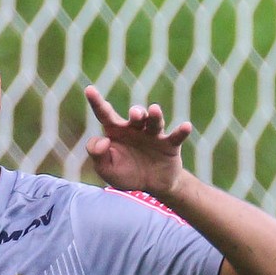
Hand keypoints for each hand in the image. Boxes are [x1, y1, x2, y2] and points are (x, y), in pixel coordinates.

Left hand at [84, 86, 191, 201]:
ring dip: (155, 115)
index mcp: (116, 131)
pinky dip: (181, 131)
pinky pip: (176, 136)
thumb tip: (103, 139)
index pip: (105, 114)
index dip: (97, 102)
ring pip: (154, 121)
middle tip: (136, 114)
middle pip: (135, 116)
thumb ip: (97, 154)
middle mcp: (135, 128)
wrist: (151, 185)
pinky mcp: (170, 145)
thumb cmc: (125, 173)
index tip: (89, 89)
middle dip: (136, 112)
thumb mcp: (106, 169)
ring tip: (154, 110)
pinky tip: (186, 127)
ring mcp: (153, 135)